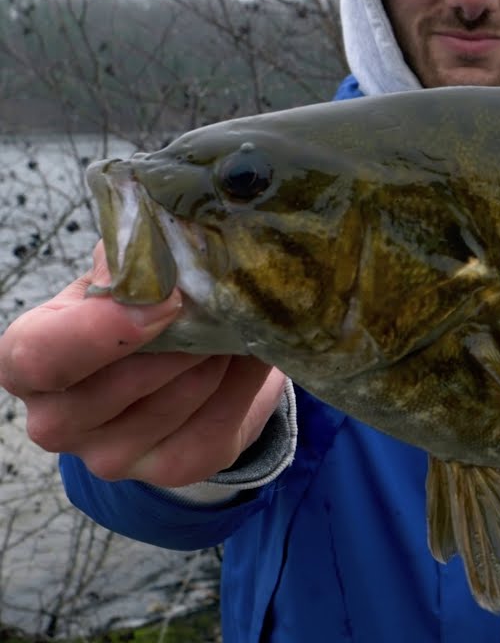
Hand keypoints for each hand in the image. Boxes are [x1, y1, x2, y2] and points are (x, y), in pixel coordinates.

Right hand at [0, 241, 283, 487]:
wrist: (184, 365)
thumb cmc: (137, 311)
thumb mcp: (124, 278)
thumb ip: (127, 263)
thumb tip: (143, 258)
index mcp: (27, 361)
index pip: (41, 357)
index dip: (104, 331)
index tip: (169, 301)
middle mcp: (55, 421)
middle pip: (118, 385)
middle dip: (182, 339)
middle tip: (219, 304)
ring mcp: (109, 457)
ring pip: (179, 398)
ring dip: (218, 354)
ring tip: (231, 324)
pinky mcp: (170, 469)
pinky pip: (218, 424)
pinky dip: (243, 384)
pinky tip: (244, 358)